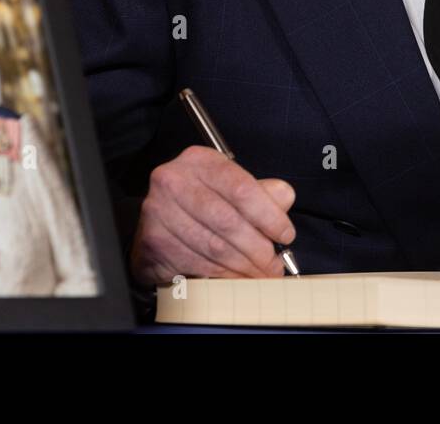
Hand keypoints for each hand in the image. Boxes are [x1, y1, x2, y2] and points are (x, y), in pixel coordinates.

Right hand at [129, 145, 295, 286]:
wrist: (157, 224)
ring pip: (214, 246)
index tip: (285, 235)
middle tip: (274, 266)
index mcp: (200, 160)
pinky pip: (197, 263)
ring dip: (243, 266)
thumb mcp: (230, 188)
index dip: (269, 216)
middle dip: (258, 248)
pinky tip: (236, 279)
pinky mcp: (154, 241)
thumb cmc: (199, 204)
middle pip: (228, 220)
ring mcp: (159, 210)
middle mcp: (175, 180)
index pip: (242, 188)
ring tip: (260, 275)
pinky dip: (222, 276)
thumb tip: (285, 197)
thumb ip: (261, 192)